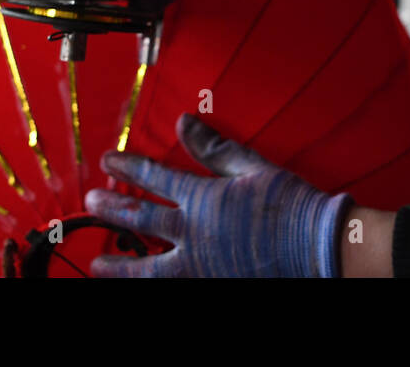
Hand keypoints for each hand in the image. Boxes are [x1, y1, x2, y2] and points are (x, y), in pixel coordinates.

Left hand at [84, 113, 352, 276]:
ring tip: (97, 263)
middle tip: (90, 202)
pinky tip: (139, 285)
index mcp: (203, 198)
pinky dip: (150, 285)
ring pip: (147, 267)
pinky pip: (171, 286)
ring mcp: (199, 265)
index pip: (153, 178)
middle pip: (141, 219)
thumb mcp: (252, 168)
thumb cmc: (290, 205)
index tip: (107, 161)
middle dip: (111, 209)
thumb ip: (213, 148)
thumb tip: (184, 123)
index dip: (127, 167)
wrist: (320, 248)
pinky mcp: (210, 284)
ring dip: (119, 264)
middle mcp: (194, 233)